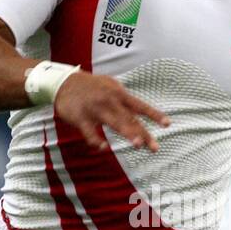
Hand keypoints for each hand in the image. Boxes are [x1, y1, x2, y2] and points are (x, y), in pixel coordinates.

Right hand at [54, 72, 169, 151]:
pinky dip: (96, 141)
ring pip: (114, 123)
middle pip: (130, 119)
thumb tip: (140, 112)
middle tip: (155, 147)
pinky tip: (103, 148)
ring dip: (127, 133)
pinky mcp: (81, 118)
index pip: (140, 106)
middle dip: (143, 133)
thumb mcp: (110, 86)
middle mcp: (110, 101)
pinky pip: (90, 133)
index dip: (154, 115)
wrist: (63, 82)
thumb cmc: (91, 86)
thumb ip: (125, 100)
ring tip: (138, 145)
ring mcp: (95, 109)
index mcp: (118, 94)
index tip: (167, 124)